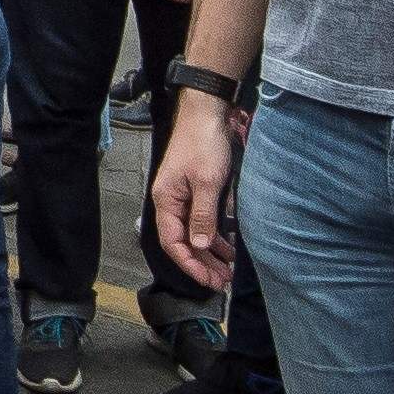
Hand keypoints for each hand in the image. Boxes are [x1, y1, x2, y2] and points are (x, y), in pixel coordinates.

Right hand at [148, 106, 236, 289]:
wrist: (207, 112)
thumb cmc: (203, 142)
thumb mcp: (207, 182)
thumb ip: (203, 216)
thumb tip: (201, 244)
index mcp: (166, 200)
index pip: (173, 242)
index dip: (190, 263)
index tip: (208, 279)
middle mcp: (171, 201)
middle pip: (183, 241)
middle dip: (202, 263)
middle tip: (222, 281)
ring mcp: (183, 196)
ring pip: (194, 232)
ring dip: (209, 252)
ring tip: (226, 270)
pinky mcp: (196, 190)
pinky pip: (202, 220)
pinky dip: (214, 234)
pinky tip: (227, 247)